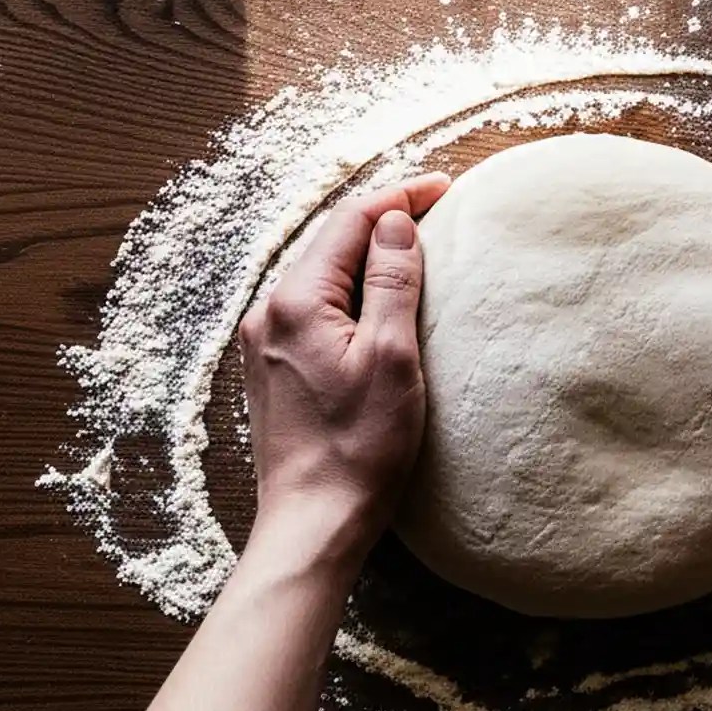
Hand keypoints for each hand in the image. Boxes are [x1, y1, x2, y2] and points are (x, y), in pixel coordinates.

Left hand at [238, 173, 450, 555]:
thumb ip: (390, 282)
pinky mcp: (273, 367)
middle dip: (382, 219)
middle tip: (435, 209)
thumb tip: (394, 223)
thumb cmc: (359, 448)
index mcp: (297, 301)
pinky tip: (374, 299)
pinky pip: (313, 307)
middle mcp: (269, 312)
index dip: (400, 197)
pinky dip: (348, 289)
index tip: (446, 188)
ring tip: (412, 246)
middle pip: (330, 242)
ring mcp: (266, 341)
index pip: (351, 221)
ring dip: (365, 254)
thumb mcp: (391, 358)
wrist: (312, 521)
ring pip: (321, 273)